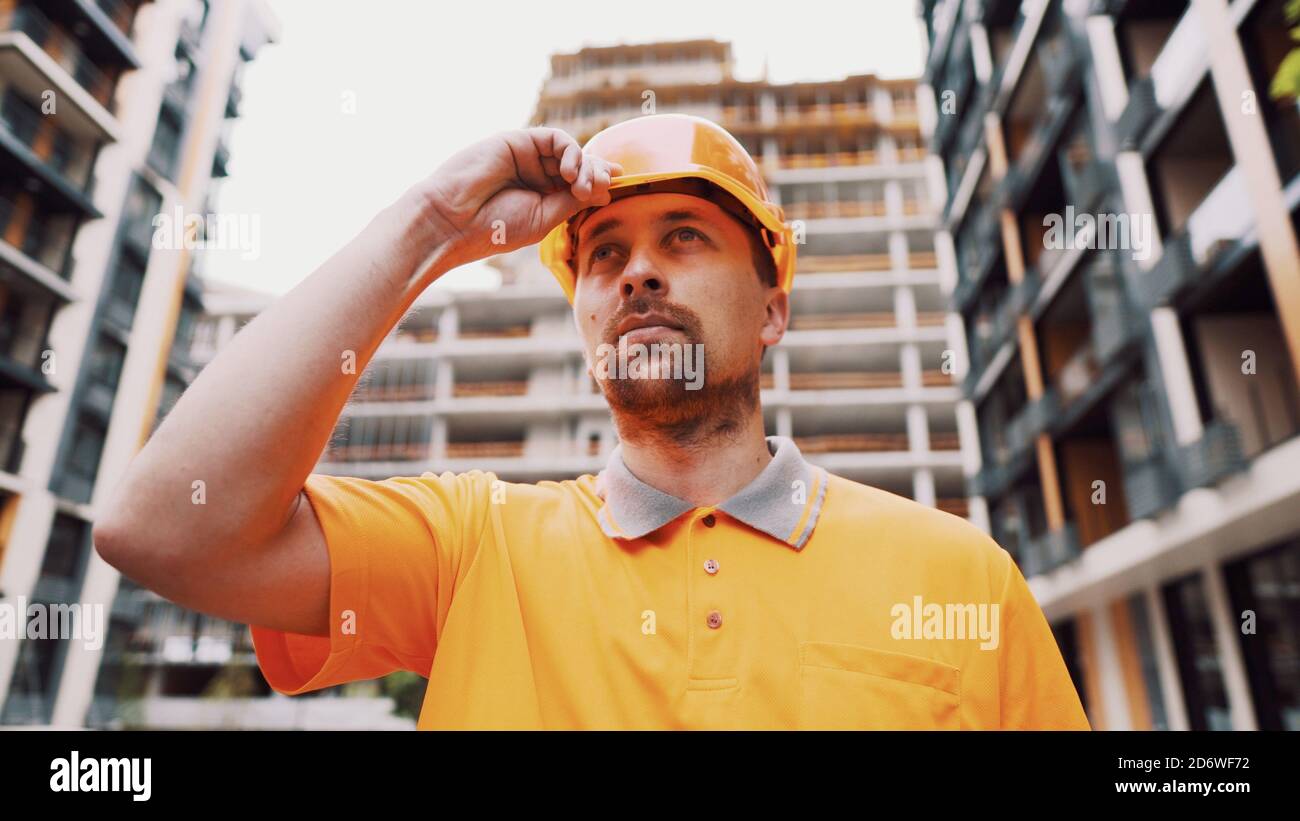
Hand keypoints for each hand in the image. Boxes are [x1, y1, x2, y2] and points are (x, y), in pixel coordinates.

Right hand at [411, 127, 622, 271]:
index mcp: (541, 198)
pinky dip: (571, 152)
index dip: (600, 183)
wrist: (453, 220)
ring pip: (570, 151)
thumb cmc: (495, 228)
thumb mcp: (545, 218)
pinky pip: (555, 138)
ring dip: (586, 166)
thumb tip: (606, 188)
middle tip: (607, 185)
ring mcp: (526, 157)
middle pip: (579, 165)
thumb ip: (574, 200)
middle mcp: (535, 175)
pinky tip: (571, 172)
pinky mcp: (518, 141)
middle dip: (598, 173)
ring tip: (583, 185)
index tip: (619, 187)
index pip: (578, 185)